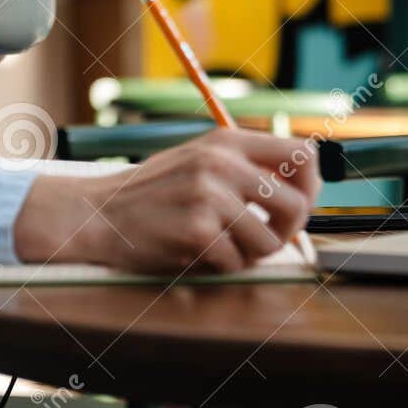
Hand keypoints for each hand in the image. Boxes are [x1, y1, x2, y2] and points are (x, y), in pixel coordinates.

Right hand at [12, 128, 320, 272]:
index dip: (310, 184)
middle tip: (265, 238)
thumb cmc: (151, 193)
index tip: (297, 203)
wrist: (97, 213)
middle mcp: (222, 163)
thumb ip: (245, 167)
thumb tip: (303, 187)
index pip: (302, 154)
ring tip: (223, 247)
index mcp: (227, 141)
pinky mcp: (196, 230)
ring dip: (251, 254)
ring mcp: (209, 196)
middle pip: (297, 204)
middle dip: (288, 231)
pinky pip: (235, 262)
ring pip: (269, 241)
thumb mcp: (198, 159)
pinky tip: (196, 254)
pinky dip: (221, 266)